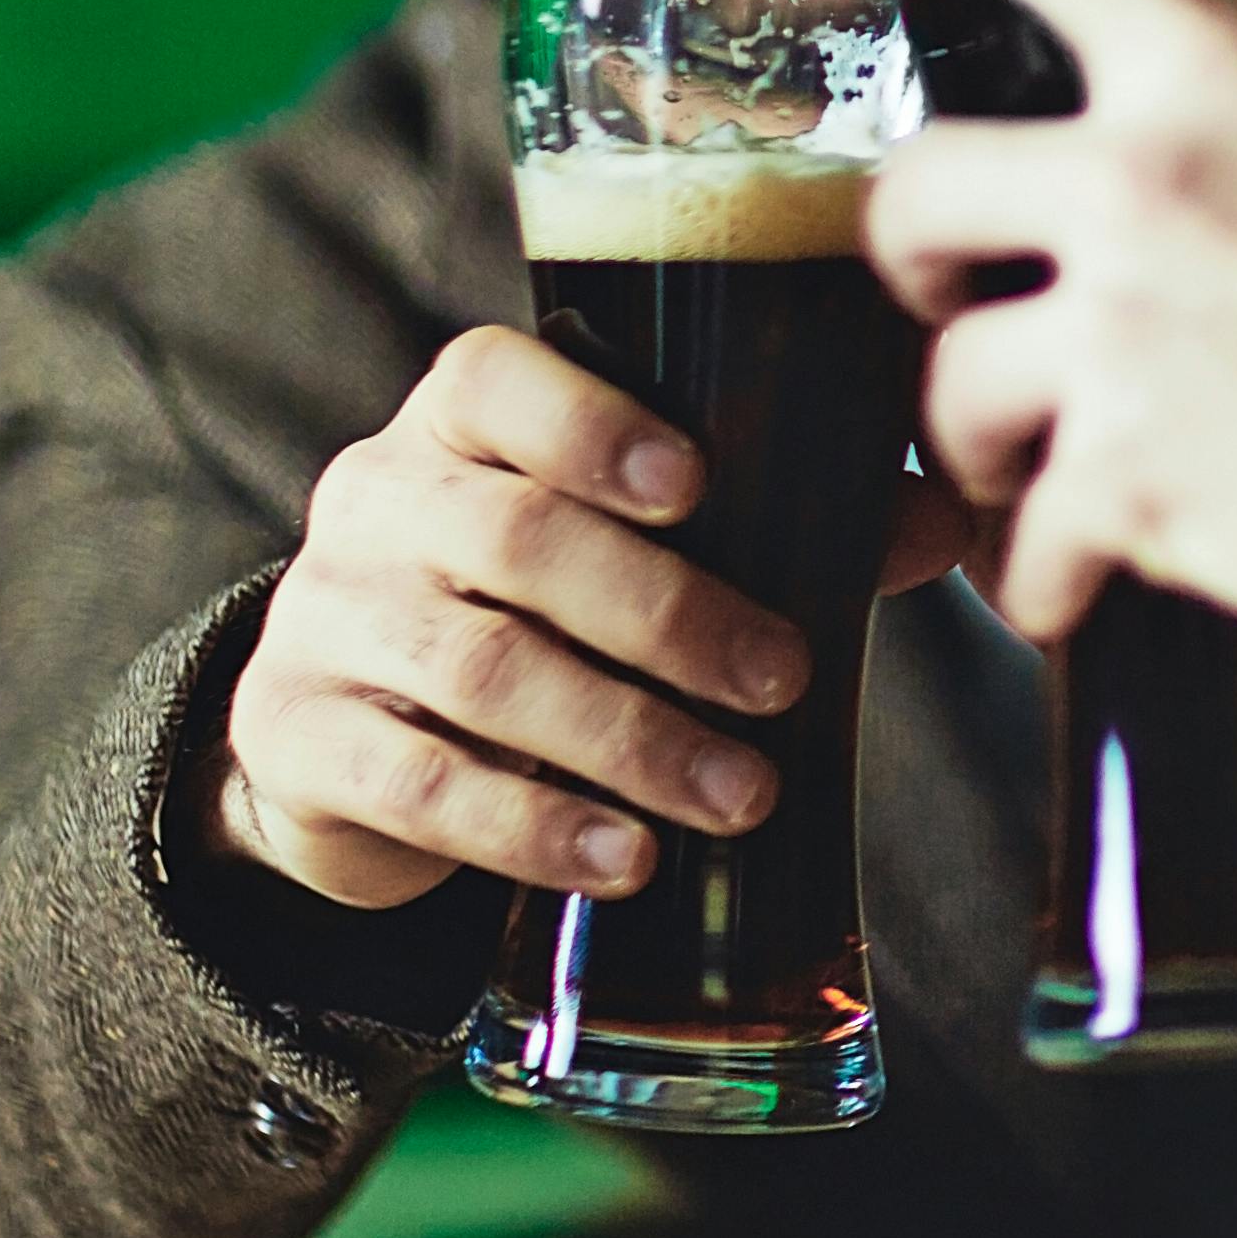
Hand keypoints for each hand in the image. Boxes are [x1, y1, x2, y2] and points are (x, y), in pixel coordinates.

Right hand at [212, 326, 809, 909]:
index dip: (593, 425)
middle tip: (786, 682)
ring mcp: (325, 620)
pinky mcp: (296, 741)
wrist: (352, 734)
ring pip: (482, 671)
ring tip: (741, 796)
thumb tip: (941, 526)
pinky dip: (534, 825)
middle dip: (670, 616)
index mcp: (458, 425)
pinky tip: (626, 856)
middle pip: (517, 542)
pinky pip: (419, 782)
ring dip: (629, 738)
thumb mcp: (632, 549)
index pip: (495, 381)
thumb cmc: (540, 607)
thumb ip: (779, 520)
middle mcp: (376, 502)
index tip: (699, 485)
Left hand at [833, 0, 1236, 653]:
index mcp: (1221, 68)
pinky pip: (1025, 539)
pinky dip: (1044, 577)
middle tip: (951, 297)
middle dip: (915, 258)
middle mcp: (1145, 177)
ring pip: (952, 380)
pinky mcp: (1123, 476)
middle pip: (915, 188)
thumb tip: (1229, 171)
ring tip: (1039, 475)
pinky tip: (1083, 582)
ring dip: (983, 439)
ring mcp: (1122, 329)